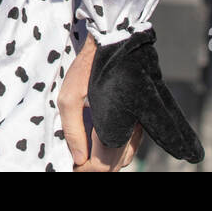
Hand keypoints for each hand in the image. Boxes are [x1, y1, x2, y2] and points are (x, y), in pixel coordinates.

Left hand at [58, 33, 143, 170]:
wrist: (115, 40)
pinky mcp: (143, 115)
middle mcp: (132, 128)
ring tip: (87, 154)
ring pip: (126, 155)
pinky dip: (119, 149)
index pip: (102, 165)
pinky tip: (102, 141)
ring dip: (108, 160)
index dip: (86, 170)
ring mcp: (141, 122)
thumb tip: (78, 160)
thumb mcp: (68, 97)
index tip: (74, 167)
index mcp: (113, 126)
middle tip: (79, 162)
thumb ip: (72, 131)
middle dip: (96, 167)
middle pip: (115, 164)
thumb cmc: (88, 67)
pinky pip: (132, 142)